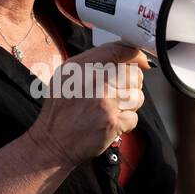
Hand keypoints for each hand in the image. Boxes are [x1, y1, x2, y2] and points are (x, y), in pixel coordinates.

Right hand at [25, 41, 151, 166]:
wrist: (53, 142)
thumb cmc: (60, 112)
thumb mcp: (65, 77)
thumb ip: (91, 63)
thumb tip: (122, 57)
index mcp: (80, 66)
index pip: (118, 50)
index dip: (135, 55)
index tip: (141, 61)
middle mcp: (92, 80)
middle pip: (132, 73)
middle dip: (131, 85)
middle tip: (118, 95)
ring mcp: (103, 101)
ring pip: (137, 95)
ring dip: (129, 105)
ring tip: (112, 110)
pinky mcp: (112, 122)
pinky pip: (133, 117)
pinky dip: (125, 123)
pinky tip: (110, 123)